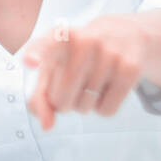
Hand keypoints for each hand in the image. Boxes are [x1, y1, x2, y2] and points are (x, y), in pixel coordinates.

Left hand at [23, 15, 147, 130]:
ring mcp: (109, 53)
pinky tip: (108, 87)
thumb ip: (40, 97)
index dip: (36, 55)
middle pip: (60, 98)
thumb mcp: (54, 69)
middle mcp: (84, 41)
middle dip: (62, 103)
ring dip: (83, 104)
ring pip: (84, 107)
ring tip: (91, 81)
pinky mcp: (130, 68)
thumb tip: (47, 125)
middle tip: (71, 86)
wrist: (123, 35)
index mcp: (58, 37)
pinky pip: (106, 110)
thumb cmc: (77, 57)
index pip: (44, 45)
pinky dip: (103, 108)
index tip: (29, 62)